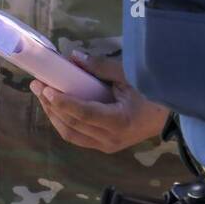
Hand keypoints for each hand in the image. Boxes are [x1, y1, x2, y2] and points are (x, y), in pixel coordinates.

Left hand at [29, 52, 167, 152]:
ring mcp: (106, 146)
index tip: (46, 88)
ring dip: (53, 115)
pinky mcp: (104, 146)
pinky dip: (63, 121)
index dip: (63, 103)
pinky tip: (55, 107)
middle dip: (51, 106)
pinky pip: (77, 136)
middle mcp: (109, 139)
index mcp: (118, 121)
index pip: (84, 114)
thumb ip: (100, 67)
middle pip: (72, 125)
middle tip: (36, 85)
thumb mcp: (128, 76)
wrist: (168, 116)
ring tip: (41, 95)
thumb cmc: (151, 93)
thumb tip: (73, 57)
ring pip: (71, 134)